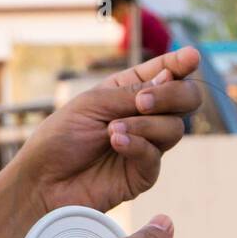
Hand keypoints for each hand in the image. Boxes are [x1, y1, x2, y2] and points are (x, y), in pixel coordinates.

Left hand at [20, 47, 203, 214]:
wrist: (44, 180)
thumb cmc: (61, 137)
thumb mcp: (93, 104)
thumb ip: (132, 93)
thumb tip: (170, 77)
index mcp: (130, 91)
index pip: (166, 72)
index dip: (181, 63)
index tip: (192, 56)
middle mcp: (144, 116)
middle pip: (185, 100)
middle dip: (173, 95)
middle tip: (144, 101)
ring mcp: (147, 146)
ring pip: (174, 128)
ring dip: (145, 125)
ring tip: (112, 131)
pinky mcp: (142, 174)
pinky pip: (155, 156)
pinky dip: (138, 146)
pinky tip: (116, 143)